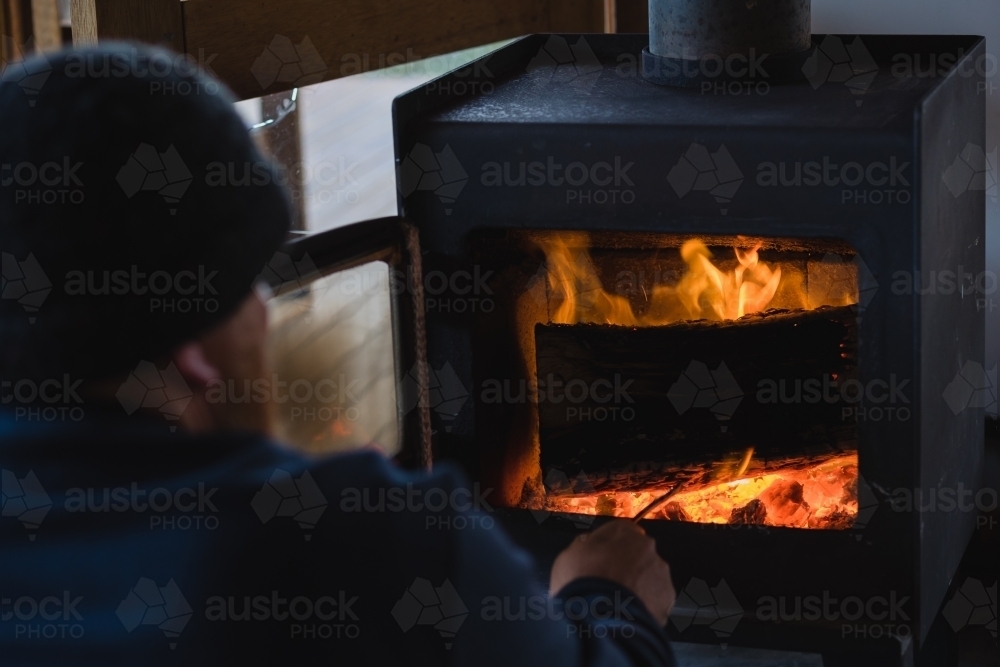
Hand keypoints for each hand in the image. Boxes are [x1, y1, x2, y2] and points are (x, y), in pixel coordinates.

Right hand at [549, 520, 674, 625]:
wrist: (599, 618)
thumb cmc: (582, 583)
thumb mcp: (569, 555)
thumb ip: (586, 545)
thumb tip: (589, 546)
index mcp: (624, 532)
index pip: (621, 531)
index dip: (609, 547)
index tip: (602, 558)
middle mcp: (647, 549)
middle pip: (638, 554)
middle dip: (626, 567)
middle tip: (608, 584)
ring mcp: (660, 575)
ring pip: (649, 577)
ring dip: (637, 586)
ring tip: (617, 603)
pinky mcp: (667, 600)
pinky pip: (656, 600)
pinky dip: (645, 606)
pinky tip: (628, 614)